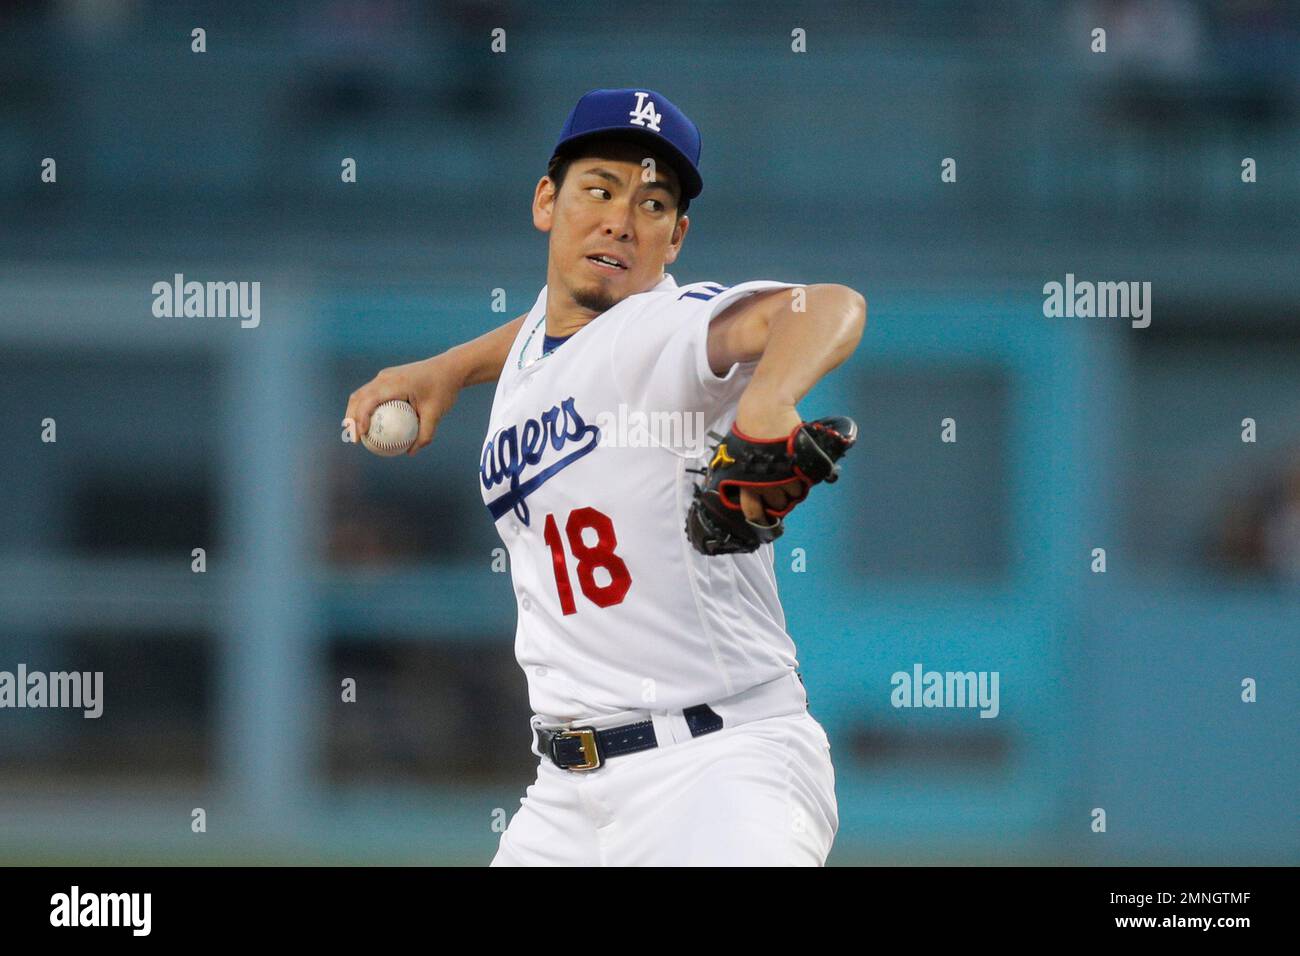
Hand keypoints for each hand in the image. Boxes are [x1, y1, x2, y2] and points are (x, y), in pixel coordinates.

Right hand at [344, 354, 463, 456]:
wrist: (449, 368)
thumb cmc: (443, 389)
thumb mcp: (436, 413)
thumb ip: (425, 434)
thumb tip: (410, 453)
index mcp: (395, 383)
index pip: (370, 400)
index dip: (361, 417)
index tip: (361, 435)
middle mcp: (385, 377)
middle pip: (359, 397)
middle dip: (351, 418)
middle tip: (354, 439)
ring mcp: (385, 376)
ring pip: (362, 394)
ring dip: (355, 412)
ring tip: (357, 434)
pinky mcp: (388, 378)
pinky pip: (372, 393)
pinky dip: (366, 408)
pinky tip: (371, 425)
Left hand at [732, 399, 805, 523]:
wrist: (766, 412)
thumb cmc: (747, 430)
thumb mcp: (736, 456)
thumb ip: (739, 474)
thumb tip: (738, 486)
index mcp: (745, 483)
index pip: (752, 512)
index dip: (758, 516)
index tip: (762, 516)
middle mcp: (765, 485)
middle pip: (776, 505)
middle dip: (778, 500)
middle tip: (777, 487)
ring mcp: (783, 477)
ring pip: (792, 495)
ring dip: (791, 488)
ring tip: (787, 475)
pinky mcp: (798, 468)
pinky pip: (803, 484)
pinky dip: (801, 479)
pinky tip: (796, 470)